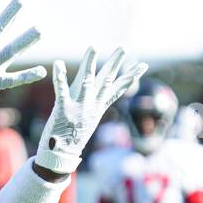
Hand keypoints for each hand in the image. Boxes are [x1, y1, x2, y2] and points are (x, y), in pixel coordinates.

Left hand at [36, 47, 148, 174]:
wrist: (61, 156)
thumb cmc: (72, 137)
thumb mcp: (87, 119)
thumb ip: (92, 105)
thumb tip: (97, 100)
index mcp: (99, 107)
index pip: (118, 89)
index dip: (131, 77)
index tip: (144, 65)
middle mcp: (92, 105)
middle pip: (106, 80)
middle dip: (115, 63)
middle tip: (123, 47)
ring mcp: (79, 107)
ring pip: (87, 80)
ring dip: (90, 62)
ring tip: (93, 46)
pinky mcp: (63, 109)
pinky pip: (61, 89)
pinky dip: (60, 76)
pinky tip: (58, 63)